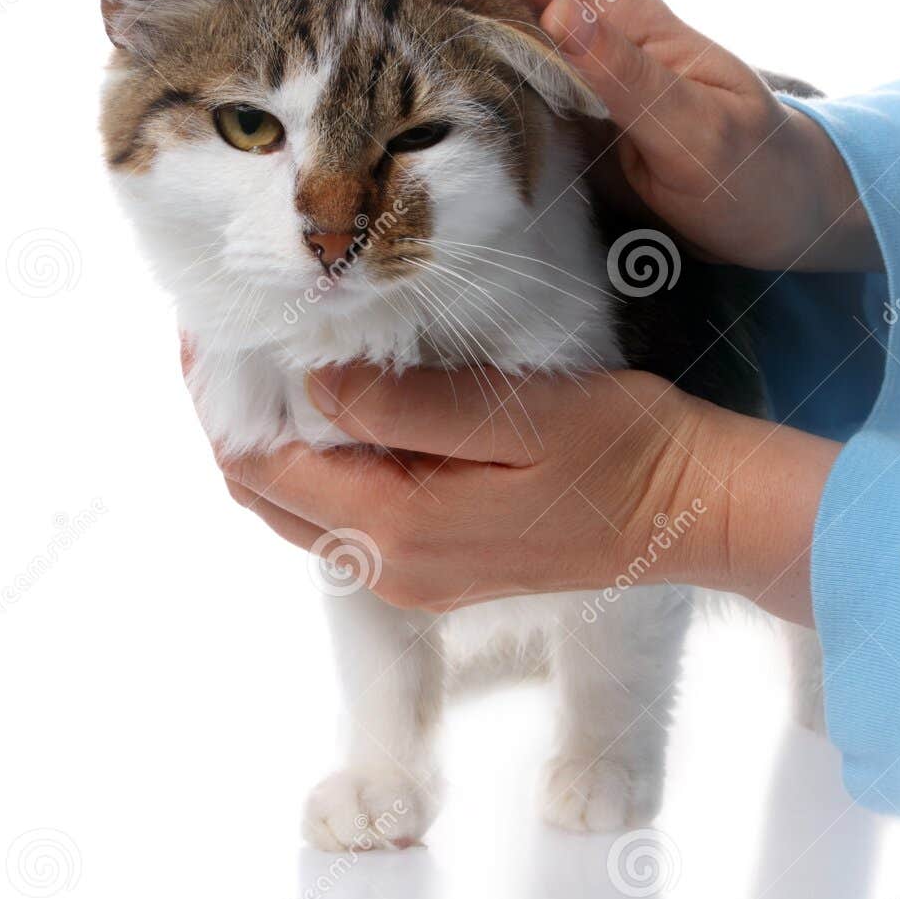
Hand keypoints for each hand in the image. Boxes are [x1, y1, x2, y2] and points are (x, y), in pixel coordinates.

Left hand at [213, 363, 839, 622]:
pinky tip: (337, 406)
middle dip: (234, 418)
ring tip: (270, 359)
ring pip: (301, 508)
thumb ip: (404, 404)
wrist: (693, 511)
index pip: (259, 467)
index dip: (220, 398)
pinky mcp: (441, 564)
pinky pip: (346, 515)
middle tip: (226, 334)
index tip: (206, 324)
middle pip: (265, 495)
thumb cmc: (624, 451)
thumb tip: (310, 380)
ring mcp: (415, 574)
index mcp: (399, 530)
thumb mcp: (516, 414)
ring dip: (274, 441)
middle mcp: (391, 568)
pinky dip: (321, 462)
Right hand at [243, 0, 878, 272]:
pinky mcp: (543, 125)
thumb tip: (570, 8)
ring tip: (270, 20)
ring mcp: (550, 77)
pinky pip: (457, 90)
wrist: (792, 215)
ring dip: (363, 22)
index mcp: (610, 12)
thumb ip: (640, 77)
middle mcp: (569, 31)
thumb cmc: (763, 173)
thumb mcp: (708, 133)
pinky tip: (342, 100)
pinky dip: (396, 84)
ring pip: (442, 29)